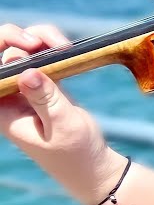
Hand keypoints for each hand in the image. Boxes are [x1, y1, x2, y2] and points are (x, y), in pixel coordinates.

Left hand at [0, 24, 122, 204]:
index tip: (28, 46)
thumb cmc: (75, 153)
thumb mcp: (62, 125)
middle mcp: (8, 96)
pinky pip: (40, 56)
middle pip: (1, 55)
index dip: (1, 49)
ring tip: (63, 46)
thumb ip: (44, 98)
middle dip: (15, 39)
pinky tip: (67, 50)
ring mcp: (25, 89)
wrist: (92, 166)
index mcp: (1, 109)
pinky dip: (51, 46)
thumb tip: (27, 71)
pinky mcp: (43, 84)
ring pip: (20, 50)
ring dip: (39, 39)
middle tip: (40, 42)